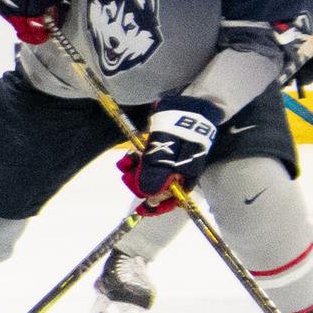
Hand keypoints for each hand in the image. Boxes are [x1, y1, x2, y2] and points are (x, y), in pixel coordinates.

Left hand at [118, 95, 221, 213]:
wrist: (186, 105)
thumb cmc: (180, 130)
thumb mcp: (167, 152)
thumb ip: (158, 172)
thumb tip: (148, 195)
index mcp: (186, 176)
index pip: (173, 198)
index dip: (157, 203)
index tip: (142, 206)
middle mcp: (178, 171)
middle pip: (158, 186)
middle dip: (141, 183)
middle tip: (129, 176)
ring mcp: (168, 160)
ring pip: (148, 173)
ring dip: (135, 171)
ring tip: (126, 163)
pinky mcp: (159, 149)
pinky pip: (146, 161)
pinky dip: (136, 160)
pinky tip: (129, 157)